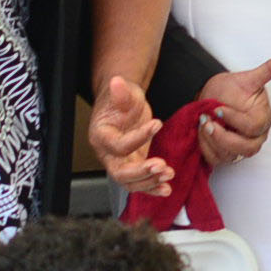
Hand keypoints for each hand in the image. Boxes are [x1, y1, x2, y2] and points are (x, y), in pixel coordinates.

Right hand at [91, 75, 171, 194]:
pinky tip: (166, 188)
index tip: (157, 124)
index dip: (138, 138)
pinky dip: (153, 188)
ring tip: (168, 174)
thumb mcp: (124, 93)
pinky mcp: (133, 165)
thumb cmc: (120, 100)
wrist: (123, 105)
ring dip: (150, 182)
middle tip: (161, 166)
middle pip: (120, 172)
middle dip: (141, 173)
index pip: (118, 145)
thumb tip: (116, 82)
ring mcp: (120, 162)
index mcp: (101, 136)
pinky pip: (140, 183)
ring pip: (130, 182)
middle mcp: (108, 154)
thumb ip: (121, 93)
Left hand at [195, 50, 270, 165]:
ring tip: (202, 124)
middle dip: (222, 136)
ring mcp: (242, 148)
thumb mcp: (248, 78)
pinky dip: (206, 148)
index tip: (218, 108)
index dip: (234, 119)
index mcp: (264, 118)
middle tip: (207, 122)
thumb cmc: (231, 88)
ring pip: (230, 155)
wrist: (213, 98)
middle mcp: (256, 137)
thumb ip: (270, 68)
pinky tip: (201, 132)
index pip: (252, 126)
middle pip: (246, 148)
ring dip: (211, 140)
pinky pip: (217, 160)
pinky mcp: (227, 155)